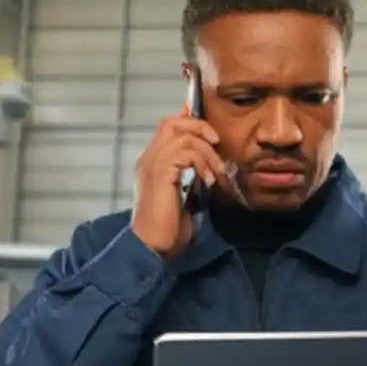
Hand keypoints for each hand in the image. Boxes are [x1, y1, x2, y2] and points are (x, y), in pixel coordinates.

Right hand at [130, 106, 226, 258]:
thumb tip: (212, 156)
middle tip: (217, 143)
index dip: (192, 120)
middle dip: (200, 127)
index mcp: (154, 160)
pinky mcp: (159, 174)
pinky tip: (208, 181)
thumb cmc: (171, 224)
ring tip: (216, 175)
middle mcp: (149, 158)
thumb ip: (195, 171)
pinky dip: (202, 164)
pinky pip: (184, 153)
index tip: (214, 133)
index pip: (169, 126)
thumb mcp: (189, 190)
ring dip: (207, 153)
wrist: (154, 245)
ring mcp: (152, 164)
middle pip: (172, 122)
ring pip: (183, 136)